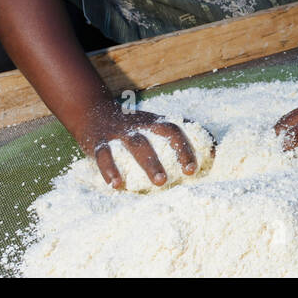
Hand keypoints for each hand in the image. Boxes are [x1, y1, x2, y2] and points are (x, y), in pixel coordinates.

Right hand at [77, 105, 210, 189]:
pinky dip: (110, 170)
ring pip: (137, 144)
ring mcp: (119, 131)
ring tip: (161, 182)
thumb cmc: (129, 127)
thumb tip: (206, 153)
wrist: (91, 112)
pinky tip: (116, 185)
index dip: (188, 145)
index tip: (196, 166)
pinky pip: (104, 154)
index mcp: (153, 121)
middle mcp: (139, 124)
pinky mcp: (98, 141)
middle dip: (175, 152)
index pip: (175, 128)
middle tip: (187, 174)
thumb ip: (170, 138)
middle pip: (160, 133)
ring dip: (150, 163)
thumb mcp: (149, 125)